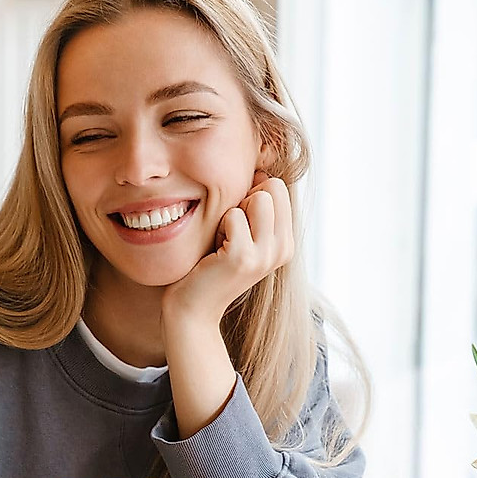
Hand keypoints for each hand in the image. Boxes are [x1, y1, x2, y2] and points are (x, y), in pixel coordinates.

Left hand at [163, 171, 293, 329]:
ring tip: (222, 241)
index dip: (250, 194)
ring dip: (231, 213)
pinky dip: (217, 226)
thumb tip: (261, 167)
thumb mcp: (238, 234)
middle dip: (243, 200)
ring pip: (259, 196)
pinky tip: (213, 252)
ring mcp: (265, 254)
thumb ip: (254, 207)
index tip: (236, 226)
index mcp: (285, 242)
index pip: (278, 186)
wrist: (191, 310)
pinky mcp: (242, 258)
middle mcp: (282, 249)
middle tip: (227, 234)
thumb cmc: (207, 268)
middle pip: (272, 186)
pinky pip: (232, 215)